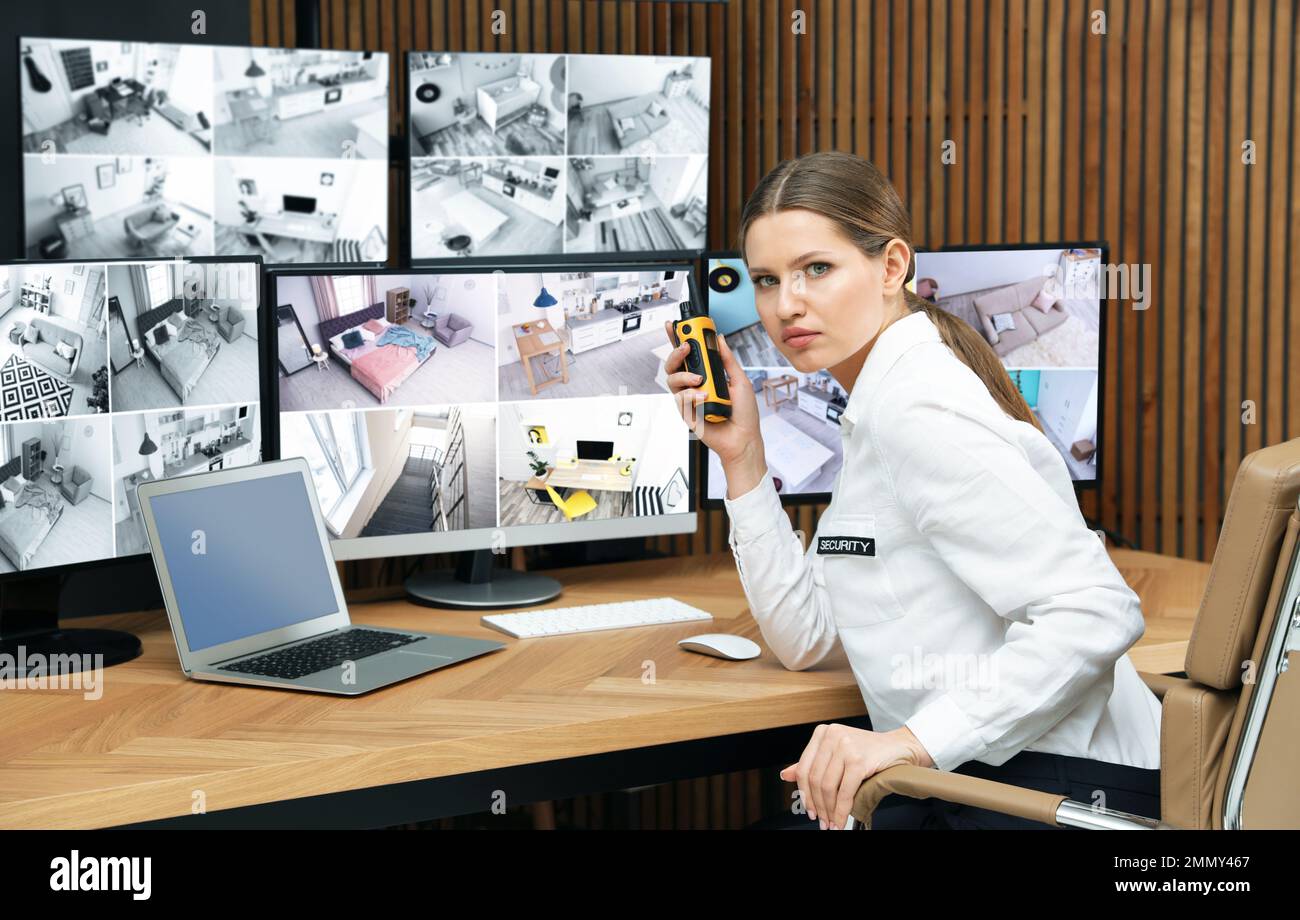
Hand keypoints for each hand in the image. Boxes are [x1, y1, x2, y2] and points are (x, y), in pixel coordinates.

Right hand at [662, 321, 764, 493]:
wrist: (743, 438)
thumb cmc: (744, 414)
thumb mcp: (740, 380)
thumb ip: (727, 359)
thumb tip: (719, 339)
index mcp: (707, 374)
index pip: (689, 353)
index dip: (679, 338)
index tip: (674, 325)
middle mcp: (694, 384)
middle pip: (674, 363)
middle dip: (676, 352)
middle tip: (685, 347)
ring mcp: (688, 398)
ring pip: (671, 379)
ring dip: (684, 377)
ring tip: (700, 382)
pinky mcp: (686, 412)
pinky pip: (679, 398)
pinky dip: (692, 396)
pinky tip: (705, 399)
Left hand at [779, 724, 935, 828]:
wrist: (901, 748)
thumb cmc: (869, 752)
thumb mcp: (836, 754)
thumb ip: (812, 763)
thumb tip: (785, 775)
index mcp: (823, 733)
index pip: (804, 767)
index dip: (804, 792)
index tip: (808, 808)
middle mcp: (832, 736)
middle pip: (815, 779)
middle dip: (817, 805)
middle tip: (822, 821)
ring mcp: (845, 746)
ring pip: (828, 787)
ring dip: (829, 810)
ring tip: (831, 823)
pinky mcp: (859, 760)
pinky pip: (845, 791)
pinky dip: (841, 810)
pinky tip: (842, 819)